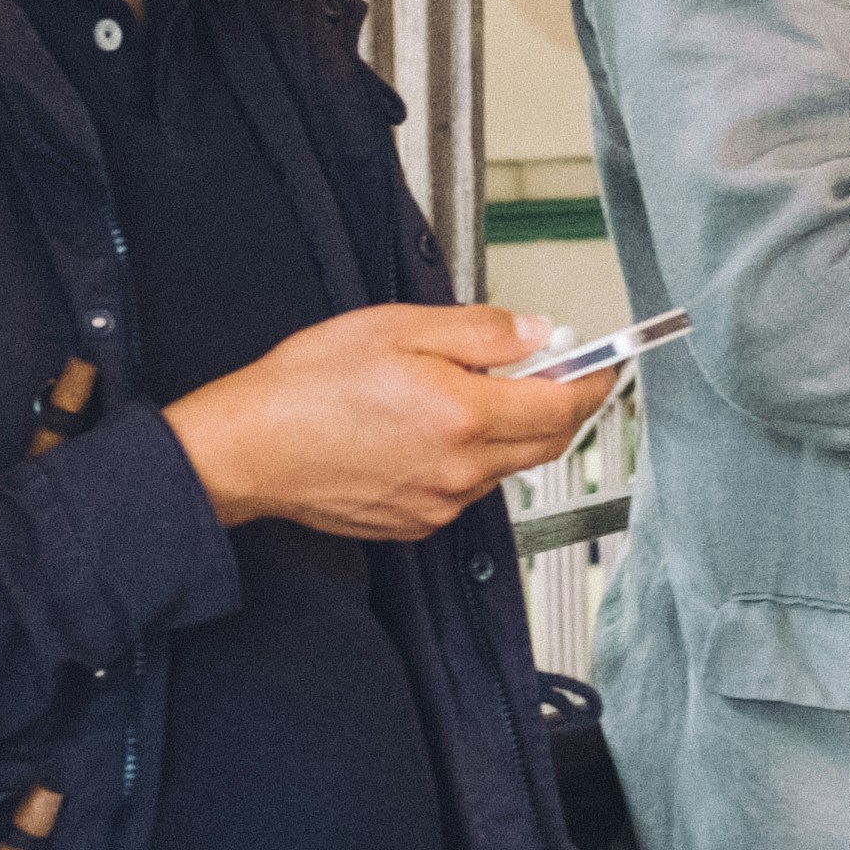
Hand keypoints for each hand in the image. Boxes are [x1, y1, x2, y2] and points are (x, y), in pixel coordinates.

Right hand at [165, 305, 616, 538]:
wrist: (247, 450)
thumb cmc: (306, 387)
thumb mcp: (398, 326)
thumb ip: (480, 331)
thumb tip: (537, 334)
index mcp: (463, 416)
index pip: (563, 405)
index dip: (591, 380)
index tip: (602, 363)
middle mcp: (461, 471)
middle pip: (547, 443)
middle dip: (559, 406)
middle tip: (547, 371)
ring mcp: (440, 504)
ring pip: (505, 466)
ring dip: (504, 430)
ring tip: (456, 392)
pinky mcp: (417, 523)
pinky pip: (465, 488)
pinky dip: (465, 458)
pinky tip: (422, 430)